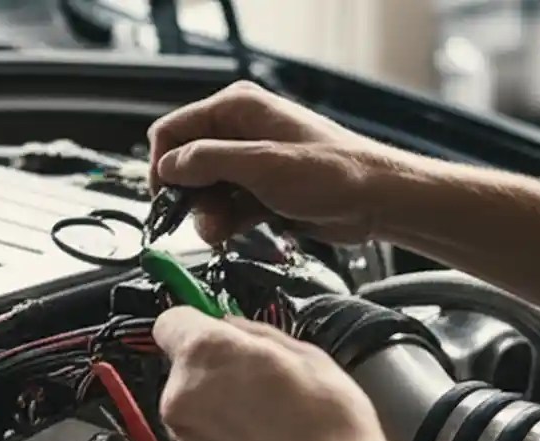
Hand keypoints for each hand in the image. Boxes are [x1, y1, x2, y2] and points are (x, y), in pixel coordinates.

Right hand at [147, 80, 410, 245]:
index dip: (163, 167)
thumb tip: (169, 167)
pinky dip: (224, 223)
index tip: (167, 199)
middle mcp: (239, 131)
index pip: (172, 132)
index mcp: (236, 109)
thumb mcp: (262, 164)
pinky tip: (234, 233)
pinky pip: (225, 208)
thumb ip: (208, 162)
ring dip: (207, 216)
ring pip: (203, 192)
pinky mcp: (259, 190)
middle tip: (204, 219)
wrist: (376, 201)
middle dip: (188, 197)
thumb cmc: (333, 173)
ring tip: (223, 231)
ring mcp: (249, 162)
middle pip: (185, 165)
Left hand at [153, 306, 401, 440]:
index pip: (170, 323)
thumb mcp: (307, 356)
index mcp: (205, 353)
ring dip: (218, 416)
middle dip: (213, 377)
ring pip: (193, 415)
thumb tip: (231, 327)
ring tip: (267, 428)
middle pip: (183, 374)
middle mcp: (181, 395)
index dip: (194, 327)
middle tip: (260, 389)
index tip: (212, 334)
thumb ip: (256, 334)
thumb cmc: (329, 427)